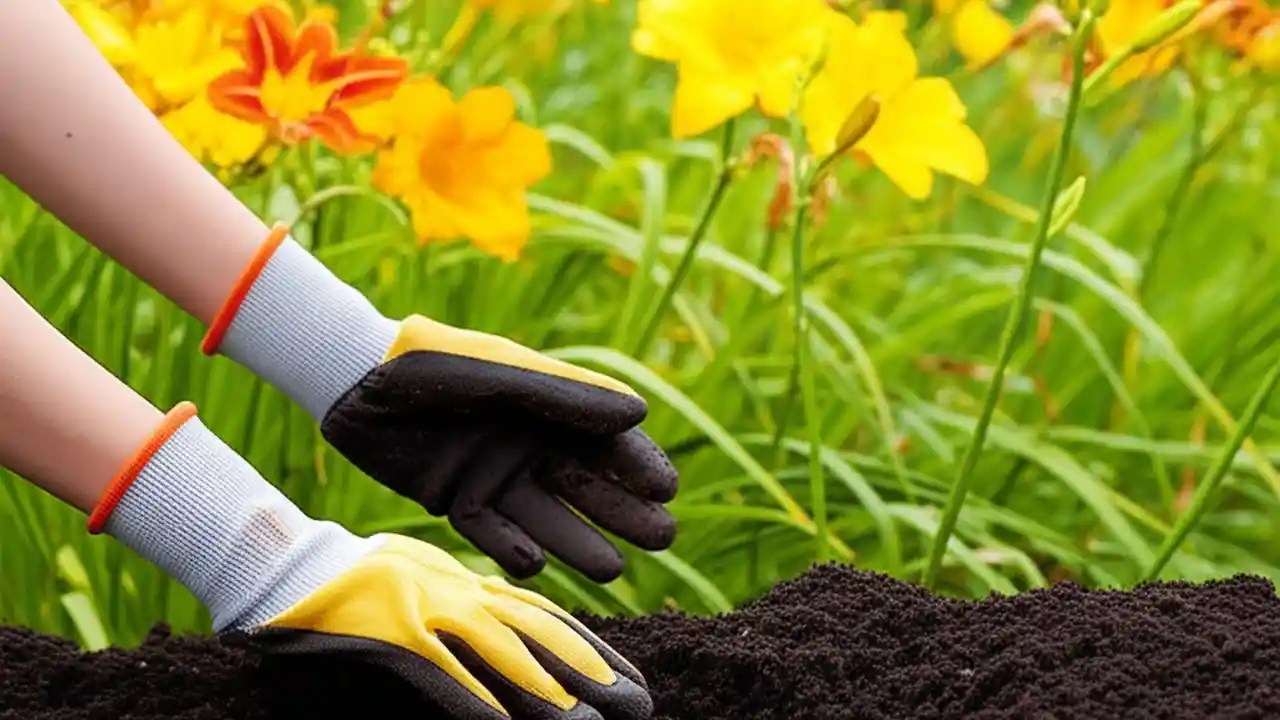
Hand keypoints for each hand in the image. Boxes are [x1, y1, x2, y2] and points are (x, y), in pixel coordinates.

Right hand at [232, 534, 651, 719]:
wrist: (288, 567)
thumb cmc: (357, 581)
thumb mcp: (427, 586)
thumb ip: (469, 609)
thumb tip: (510, 634)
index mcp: (469, 585)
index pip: (545, 619)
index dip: (593, 652)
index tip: (633, 681)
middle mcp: (459, 595)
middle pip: (538, 636)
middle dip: (591, 674)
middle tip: (640, 707)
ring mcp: (427, 614)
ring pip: (501, 655)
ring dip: (548, 693)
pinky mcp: (391, 636)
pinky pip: (441, 674)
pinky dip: (474, 702)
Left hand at [320, 315, 677, 581]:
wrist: (352, 382)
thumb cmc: (433, 364)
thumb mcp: (500, 377)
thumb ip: (565, 398)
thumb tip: (638, 415)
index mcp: (549, 405)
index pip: (606, 441)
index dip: (638, 464)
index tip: (665, 490)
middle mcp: (530, 442)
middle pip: (587, 484)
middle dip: (624, 511)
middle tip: (661, 538)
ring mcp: (496, 474)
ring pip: (547, 516)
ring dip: (578, 541)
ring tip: (612, 569)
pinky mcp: (457, 500)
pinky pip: (493, 532)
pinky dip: (511, 548)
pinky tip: (532, 562)